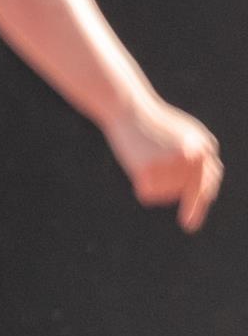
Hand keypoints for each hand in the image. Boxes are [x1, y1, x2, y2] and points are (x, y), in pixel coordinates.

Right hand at [103, 97, 222, 231]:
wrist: (130, 110)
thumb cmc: (156, 124)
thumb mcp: (188, 137)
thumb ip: (201, 159)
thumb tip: (206, 193)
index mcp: (205, 149)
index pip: (206, 184)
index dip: (198, 205)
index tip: (188, 225)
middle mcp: (191, 159)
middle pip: (184, 192)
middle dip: (169, 186)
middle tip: (155, 177)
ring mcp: (170, 165)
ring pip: (165, 194)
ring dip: (154, 182)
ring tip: (146, 158)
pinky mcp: (148, 170)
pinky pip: (147, 194)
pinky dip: (140, 186)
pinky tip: (137, 166)